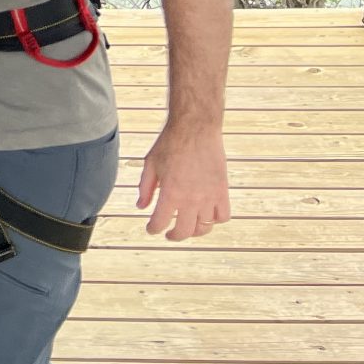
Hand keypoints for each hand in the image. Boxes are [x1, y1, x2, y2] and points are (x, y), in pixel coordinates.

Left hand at [137, 121, 230, 240]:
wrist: (195, 128)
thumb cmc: (170, 143)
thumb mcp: (150, 163)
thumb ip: (145, 188)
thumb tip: (140, 207)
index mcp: (170, 193)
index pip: (160, 223)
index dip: (153, 229)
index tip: (151, 229)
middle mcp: (191, 199)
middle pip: (184, 231)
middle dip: (173, 236)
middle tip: (168, 234)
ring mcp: (209, 197)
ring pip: (204, 228)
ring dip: (194, 231)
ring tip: (187, 227)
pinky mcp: (223, 191)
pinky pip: (223, 216)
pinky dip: (215, 221)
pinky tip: (206, 215)